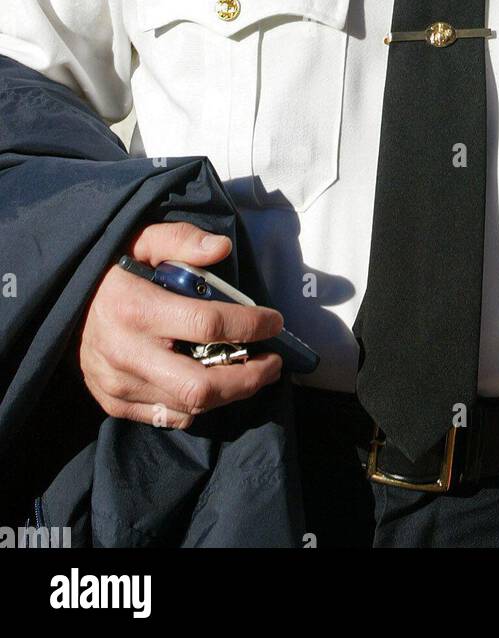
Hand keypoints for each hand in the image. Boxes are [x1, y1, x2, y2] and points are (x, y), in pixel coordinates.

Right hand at [75, 221, 283, 428]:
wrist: (65, 302)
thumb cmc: (114, 269)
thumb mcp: (143, 239)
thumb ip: (182, 239)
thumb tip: (222, 247)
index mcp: (137, 309)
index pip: (208, 325)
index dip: (250, 325)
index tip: (275, 321)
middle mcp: (127, 353)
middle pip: (201, 385)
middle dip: (249, 378)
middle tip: (274, 362)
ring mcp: (119, 385)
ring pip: (189, 407)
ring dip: (231, 393)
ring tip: (253, 371)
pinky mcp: (115, 403)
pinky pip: (169, 417)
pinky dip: (200, 406)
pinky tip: (214, 384)